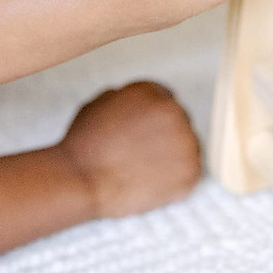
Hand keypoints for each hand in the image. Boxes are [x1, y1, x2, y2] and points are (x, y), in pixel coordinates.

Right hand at [60, 82, 200, 218]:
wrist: (81, 181)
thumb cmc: (84, 146)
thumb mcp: (98, 104)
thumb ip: (125, 98)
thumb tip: (138, 103)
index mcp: (150, 91)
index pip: (164, 98)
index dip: (151, 117)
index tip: (143, 133)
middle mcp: (173, 110)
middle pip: (179, 120)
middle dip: (163, 135)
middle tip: (140, 154)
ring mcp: (185, 141)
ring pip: (187, 146)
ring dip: (172, 156)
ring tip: (143, 169)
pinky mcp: (191, 171)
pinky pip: (191, 171)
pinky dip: (176, 179)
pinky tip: (152, 181)